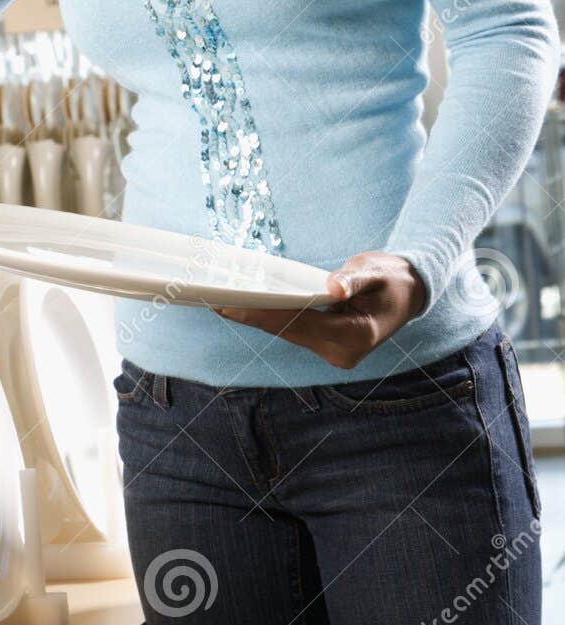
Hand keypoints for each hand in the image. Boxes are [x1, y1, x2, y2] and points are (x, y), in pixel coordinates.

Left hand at [211, 252, 427, 370]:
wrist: (410, 294)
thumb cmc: (394, 279)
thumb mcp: (378, 272)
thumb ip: (355, 280)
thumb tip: (333, 287)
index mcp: (355, 336)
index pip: (300, 323)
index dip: (265, 314)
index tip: (234, 305)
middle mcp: (342, 352)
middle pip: (288, 332)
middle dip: (253, 317)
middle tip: (215, 302)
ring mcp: (334, 352)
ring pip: (288, 334)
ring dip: (258, 319)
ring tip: (222, 304)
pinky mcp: (327, 345)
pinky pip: (294, 331)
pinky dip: (272, 319)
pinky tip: (247, 308)